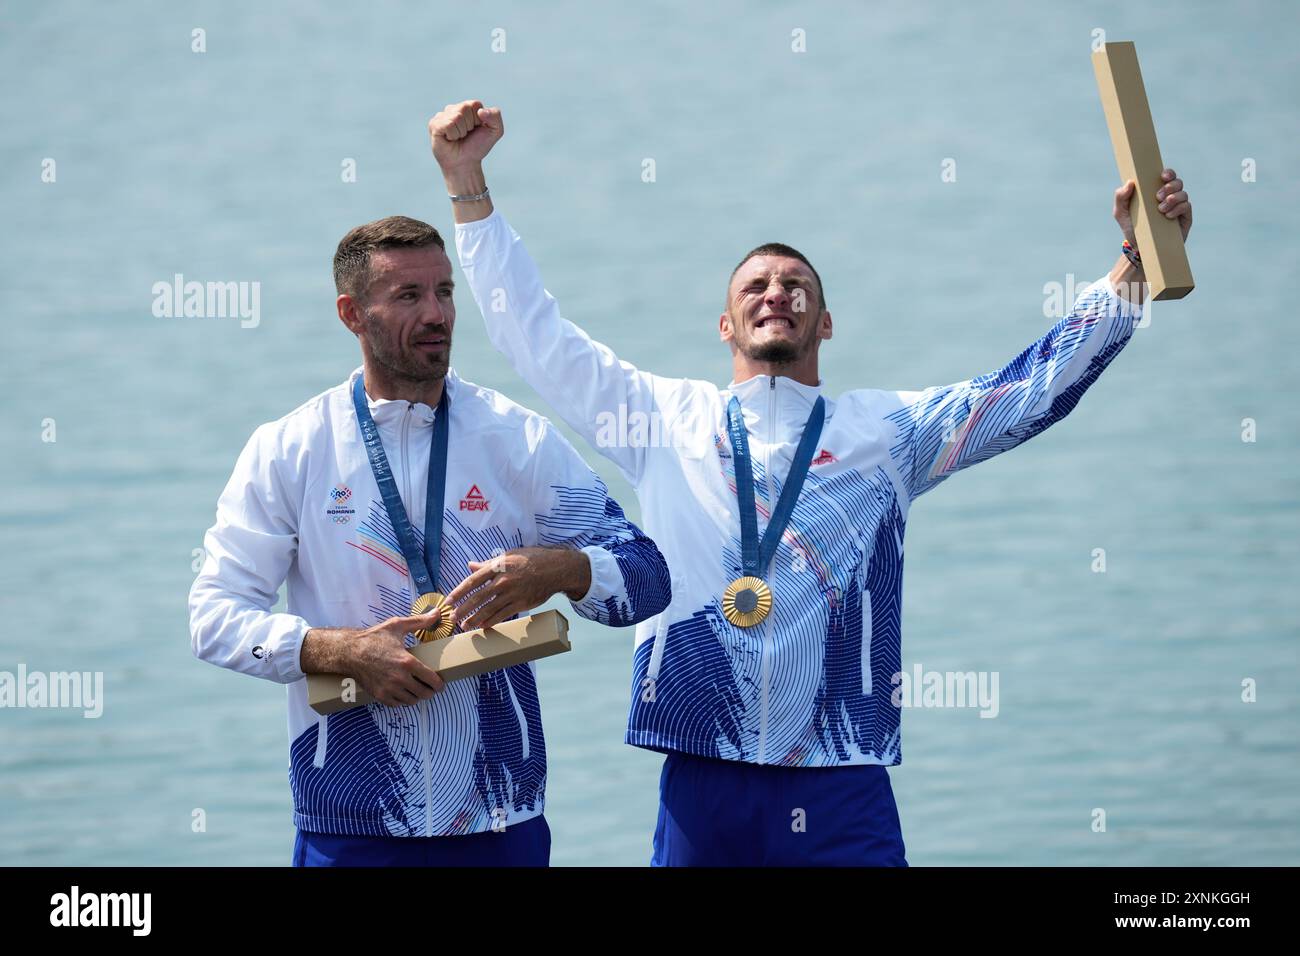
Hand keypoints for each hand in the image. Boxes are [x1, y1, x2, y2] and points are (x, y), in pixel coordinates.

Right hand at [344, 610, 447, 706]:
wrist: (349, 652)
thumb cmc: (373, 638)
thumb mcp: (397, 625)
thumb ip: (420, 621)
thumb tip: (437, 612)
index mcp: (407, 662)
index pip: (432, 680)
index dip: (439, 684)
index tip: (440, 683)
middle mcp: (399, 678)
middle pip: (425, 694)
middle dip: (430, 691)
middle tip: (430, 686)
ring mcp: (389, 689)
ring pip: (412, 701)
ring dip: (417, 696)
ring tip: (417, 689)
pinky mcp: (380, 695)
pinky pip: (398, 704)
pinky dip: (403, 700)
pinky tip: (404, 692)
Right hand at [428, 100, 502, 173]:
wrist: (465, 164)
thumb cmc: (477, 146)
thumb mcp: (495, 131)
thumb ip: (495, 116)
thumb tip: (481, 111)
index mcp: (467, 106)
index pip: (475, 104)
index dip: (478, 120)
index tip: (475, 130)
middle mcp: (453, 108)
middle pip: (464, 108)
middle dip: (469, 126)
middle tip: (465, 135)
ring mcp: (442, 115)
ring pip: (456, 116)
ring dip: (461, 132)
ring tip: (458, 138)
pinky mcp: (434, 124)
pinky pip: (448, 124)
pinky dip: (453, 135)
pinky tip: (450, 139)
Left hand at [444, 547, 590, 632]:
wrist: (554, 569)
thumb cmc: (531, 559)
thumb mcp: (508, 556)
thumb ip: (488, 563)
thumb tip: (470, 565)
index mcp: (497, 567)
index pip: (472, 581)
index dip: (459, 592)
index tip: (449, 601)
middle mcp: (502, 581)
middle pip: (478, 598)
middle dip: (463, 610)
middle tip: (453, 618)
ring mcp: (512, 594)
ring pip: (488, 610)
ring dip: (475, 619)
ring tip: (465, 626)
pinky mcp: (521, 604)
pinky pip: (502, 615)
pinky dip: (491, 622)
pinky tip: (483, 626)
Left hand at [1114, 167, 1192, 253]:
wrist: (1140, 248)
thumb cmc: (1131, 228)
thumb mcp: (1120, 213)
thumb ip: (1121, 197)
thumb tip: (1130, 182)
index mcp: (1155, 191)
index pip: (1167, 176)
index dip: (1168, 173)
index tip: (1162, 176)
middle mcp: (1169, 197)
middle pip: (1177, 182)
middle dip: (1169, 186)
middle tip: (1157, 197)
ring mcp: (1178, 207)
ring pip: (1183, 194)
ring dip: (1173, 198)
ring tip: (1160, 209)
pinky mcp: (1184, 218)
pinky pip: (1187, 206)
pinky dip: (1178, 208)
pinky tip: (1167, 216)